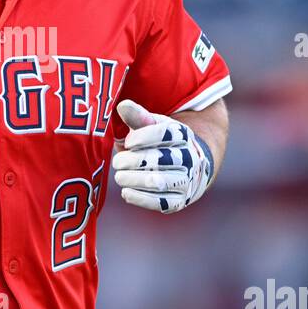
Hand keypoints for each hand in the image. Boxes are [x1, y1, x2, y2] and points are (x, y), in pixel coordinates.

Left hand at [111, 99, 214, 213]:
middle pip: (157, 159)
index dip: (141, 138)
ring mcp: (186, 181)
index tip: (129, 142)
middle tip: (118, 162)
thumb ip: (138, 117)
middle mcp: (189, 158)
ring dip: (133, 179)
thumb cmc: (163, 144)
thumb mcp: (154, 126)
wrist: (189, 170)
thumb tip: (122, 106)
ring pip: (157, 181)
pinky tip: (126, 191)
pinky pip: (159, 203)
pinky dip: (139, 198)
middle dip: (131, 161)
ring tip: (120, 176)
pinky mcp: (179, 202)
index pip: (162, 134)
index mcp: (182, 135)